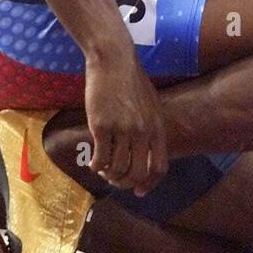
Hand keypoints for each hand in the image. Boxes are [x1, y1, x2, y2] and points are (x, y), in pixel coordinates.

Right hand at [83, 52, 167, 196]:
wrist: (113, 60)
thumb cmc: (131, 81)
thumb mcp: (151, 105)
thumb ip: (150, 128)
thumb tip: (146, 153)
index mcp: (157, 127)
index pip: (159, 167)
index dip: (149, 184)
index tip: (138, 191)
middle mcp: (143, 131)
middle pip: (137, 174)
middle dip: (125, 183)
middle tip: (114, 180)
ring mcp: (122, 129)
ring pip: (117, 170)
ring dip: (108, 175)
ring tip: (102, 170)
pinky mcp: (102, 126)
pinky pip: (100, 158)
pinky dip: (96, 166)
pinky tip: (92, 163)